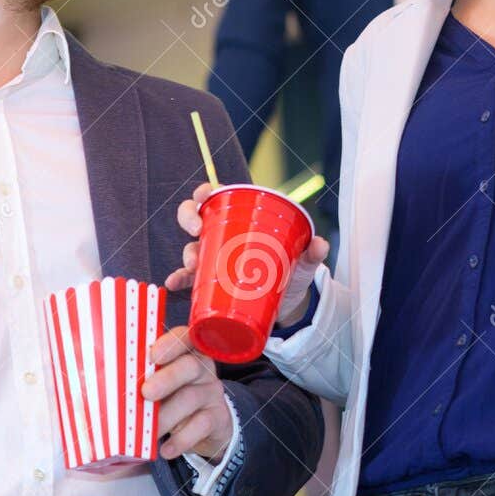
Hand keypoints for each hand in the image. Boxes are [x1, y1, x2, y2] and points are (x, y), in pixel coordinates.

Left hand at [141, 325, 232, 463]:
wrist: (204, 427)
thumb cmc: (170, 397)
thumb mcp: (158, 383)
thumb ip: (140, 378)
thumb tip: (98, 381)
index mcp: (185, 353)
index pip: (183, 338)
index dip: (170, 344)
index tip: (152, 355)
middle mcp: (202, 368)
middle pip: (190, 366)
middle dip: (167, 378)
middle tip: (146, 393)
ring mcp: (212, 392)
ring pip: (191, 398)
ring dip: (167, 416)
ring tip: (148, 432)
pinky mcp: (218, 417)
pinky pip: (202, 425)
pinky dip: (182, 439)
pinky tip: (166, 450)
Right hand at [164, 181, 329, 322]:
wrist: (289, 302)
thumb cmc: (292, 270)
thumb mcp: (303, 260)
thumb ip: (312, 251)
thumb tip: (321, 244)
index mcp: (240, 220)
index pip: (215, 197)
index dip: (203, 193)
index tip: (204, 198)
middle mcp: (222, 236)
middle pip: (194, 218)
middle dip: (188, 218)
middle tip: (195, 231)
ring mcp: (214, 259)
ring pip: (190, 248)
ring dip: (186, 253)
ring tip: (192, 265)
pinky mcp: (210, 283)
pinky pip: (189, 280)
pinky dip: (179, 280)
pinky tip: (173, 283)